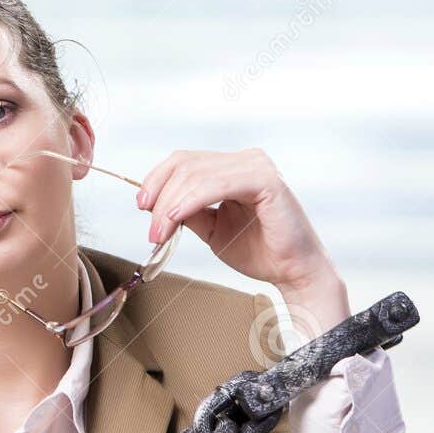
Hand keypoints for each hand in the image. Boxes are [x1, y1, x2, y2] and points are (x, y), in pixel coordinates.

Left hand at [135, 148, 348, 329]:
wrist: (292, 272)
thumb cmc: (258, 251)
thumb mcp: (211, 228)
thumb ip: (187, 212)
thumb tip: (153, 204)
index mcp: (233, 167)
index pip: (184, 161)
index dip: (156, 180)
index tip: (141, 206)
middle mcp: (246, 160)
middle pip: (185, 165)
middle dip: (159, 197)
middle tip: (151, 231)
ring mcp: (257, 166)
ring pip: (195, 174)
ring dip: (170, 204)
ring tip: (160, 232)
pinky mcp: (266, 180)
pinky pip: (216, 184)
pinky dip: (190, 200)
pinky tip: (176, 217)